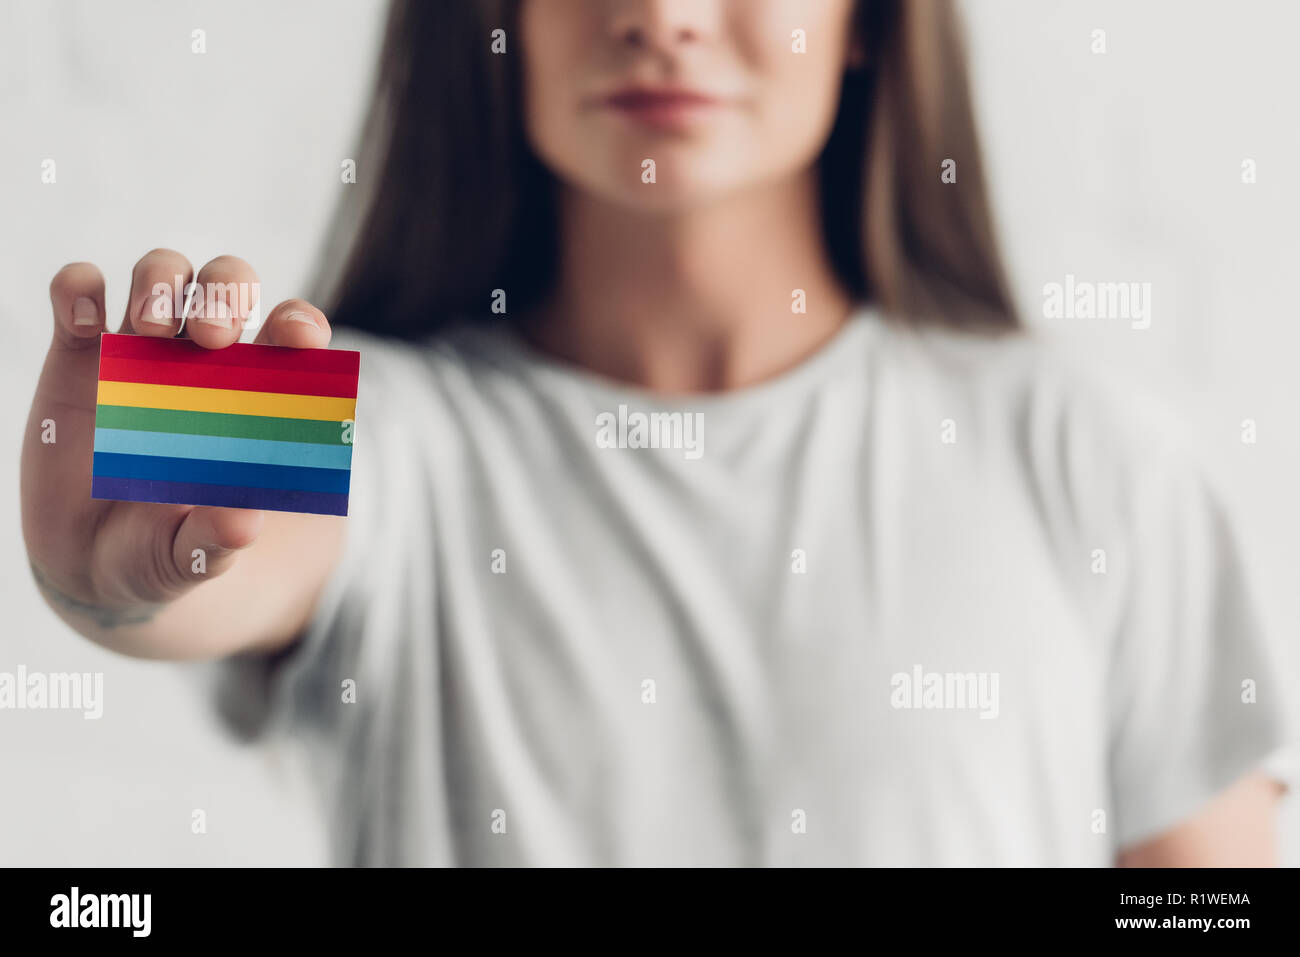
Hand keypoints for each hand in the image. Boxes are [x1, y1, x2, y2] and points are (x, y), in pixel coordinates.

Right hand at [21, 249, 333, 633]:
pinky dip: (80, 288)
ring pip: (161, 274)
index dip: (301, 324)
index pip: (291, 339)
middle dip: (226, 292)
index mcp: (252, 398)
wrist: (90, 561)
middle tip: (213, 336)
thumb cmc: (165, 549)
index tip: (302, 337)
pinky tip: (84, 322)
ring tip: (150, 329)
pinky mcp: (77, 353)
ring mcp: (139, 351)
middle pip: (227, 286)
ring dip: (161, 282)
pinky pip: (79, 292)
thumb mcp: (191, 557)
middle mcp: (202, 362)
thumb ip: (217, 541)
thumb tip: (244, 524)